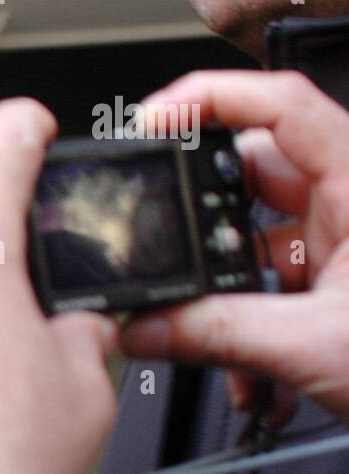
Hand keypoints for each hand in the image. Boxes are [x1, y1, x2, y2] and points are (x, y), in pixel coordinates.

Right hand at [121, 70, 348, 427]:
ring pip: (255, 241)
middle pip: (250, 177)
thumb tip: (144, 325)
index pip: (280, 105)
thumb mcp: (315, 346)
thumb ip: (216, 334)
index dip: (209, 98)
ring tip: (219, 347)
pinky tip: (252, 375)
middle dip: (201, 228)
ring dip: (225, 297)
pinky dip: (249, 327)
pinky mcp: (338, 282)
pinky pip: (273, 285)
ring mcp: (345, 242)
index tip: (152, 120)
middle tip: (166, 254)